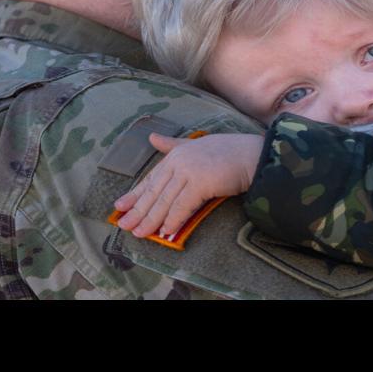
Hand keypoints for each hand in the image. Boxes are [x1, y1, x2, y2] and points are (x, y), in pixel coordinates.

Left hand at [114, 132, 263, 238]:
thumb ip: (173, 144)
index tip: (120, 207)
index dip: (135, 194)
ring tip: (140, 233)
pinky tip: (166, 232)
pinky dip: (173, 220)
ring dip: (151, 220)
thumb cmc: (229, 152)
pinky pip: (182, 206)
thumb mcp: (196, 144)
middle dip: (138, 210)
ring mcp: (189, 172)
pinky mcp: (201, 183)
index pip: (151, 178)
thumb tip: (152, 138)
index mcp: (176, 154)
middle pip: (154, 191)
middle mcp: (179, 162)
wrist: (252, 155)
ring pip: (165, 201)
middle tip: (124, 226)